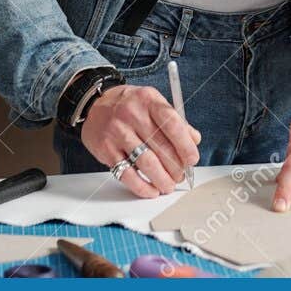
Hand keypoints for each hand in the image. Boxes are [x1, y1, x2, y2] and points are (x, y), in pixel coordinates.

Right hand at [81, 84, 200, 198]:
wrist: (95, 104)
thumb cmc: (129, 105)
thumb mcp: (153, 103)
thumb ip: (174, 121)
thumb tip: (194, 140)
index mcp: (149, 101)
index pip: (172, 123)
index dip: (185, 145)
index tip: (192, 159)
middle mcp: (132, 115)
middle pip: (160, 146)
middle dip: (175, 166)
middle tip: (181, 176)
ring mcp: (118, 132)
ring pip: (146, 162)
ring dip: (161, 179)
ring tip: (169, 185)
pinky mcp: (106, 150)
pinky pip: (127, 174)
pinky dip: (142, 186)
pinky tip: (151, 190)